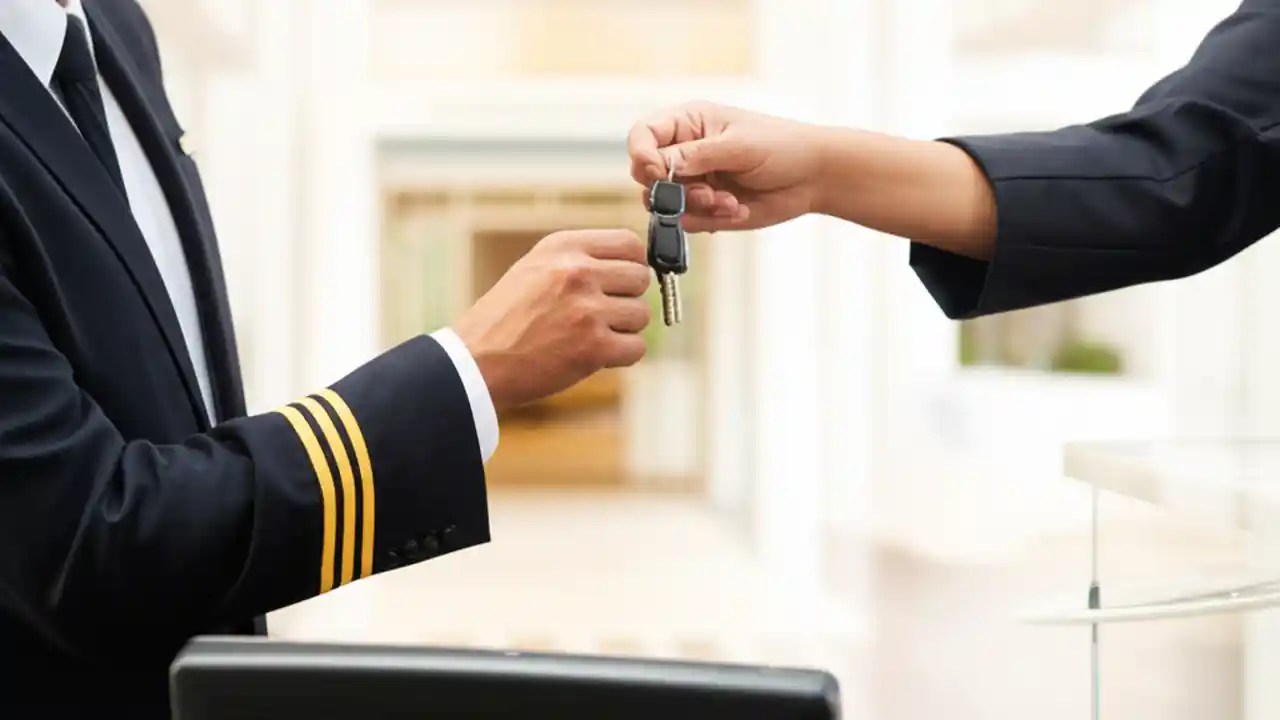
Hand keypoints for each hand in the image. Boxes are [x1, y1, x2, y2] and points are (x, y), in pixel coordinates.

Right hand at [454, 230, 651, 410]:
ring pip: (641, 315)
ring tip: (590, 336)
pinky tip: (595, 356)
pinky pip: (636, 347)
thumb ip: (577, 261)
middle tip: (602, 314)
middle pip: (640, 278)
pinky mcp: (594, 347)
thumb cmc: (503, 320)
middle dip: (627, 298)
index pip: (629, 243)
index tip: (622, 281)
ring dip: (623, 329)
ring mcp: (587, 310)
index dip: (632, 264)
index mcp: (563, 247)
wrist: (476, 363)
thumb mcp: (534, 269)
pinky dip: (620, 356)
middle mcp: (578, 272)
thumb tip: (628, 264)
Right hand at [627, 102, 828, 232]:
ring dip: (695, 206)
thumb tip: (661, 165)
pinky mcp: (704, 208)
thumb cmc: (781, 147)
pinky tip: (736, 207)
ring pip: (664, 203)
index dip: (642, 154)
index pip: (642, 135)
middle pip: (645, 174)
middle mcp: (683, 152)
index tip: (658, 172)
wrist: (812, 177)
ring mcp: (692, 182)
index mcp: (688, 123)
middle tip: (705, 191)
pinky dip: (710, 218)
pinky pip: (688, 221)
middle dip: (671, 188)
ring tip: (728, 201)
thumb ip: (697, 155)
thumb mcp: (738, 145)